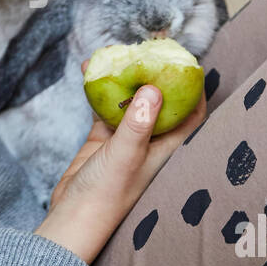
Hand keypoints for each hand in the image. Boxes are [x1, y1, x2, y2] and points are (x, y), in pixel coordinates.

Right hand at [34, 58, 206, 263]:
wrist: (72, 221)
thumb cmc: (105, 197)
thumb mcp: (124, 156)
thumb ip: (138, 123)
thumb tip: (153, 87)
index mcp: (167, 149)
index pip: (192, 113)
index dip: (194, 86)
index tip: (186, 59)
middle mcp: (151, 142)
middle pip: (163, 100)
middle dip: (157, 73)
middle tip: (149, 44)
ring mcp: (127, 139)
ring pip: (131, 99)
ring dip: (124, 76)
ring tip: (117, 51)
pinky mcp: (103, 139)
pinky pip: (104, 106)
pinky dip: (98, 88)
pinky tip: (88, 69)